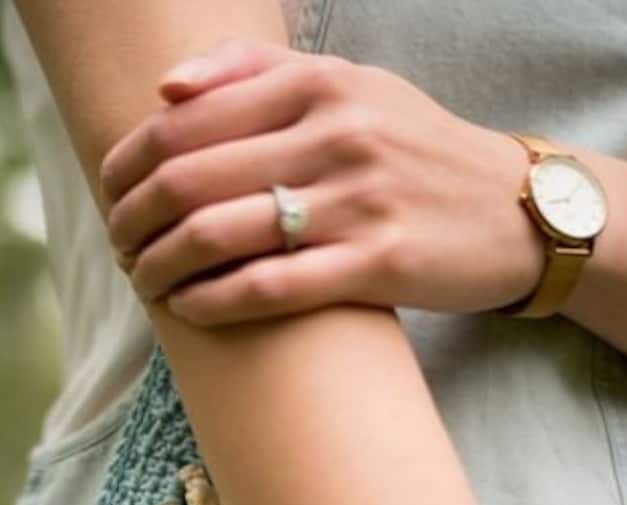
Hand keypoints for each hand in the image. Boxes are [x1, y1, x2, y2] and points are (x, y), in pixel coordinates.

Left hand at [98, 37, 545, 324]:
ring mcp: (357, 201)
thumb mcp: (350, 87)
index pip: (184, 120)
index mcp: (318, 83)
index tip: (111, 195)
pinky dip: (213, 301)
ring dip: (162, 265)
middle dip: (134, 219)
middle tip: (120, 247)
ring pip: (220, 233)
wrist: (514, 209)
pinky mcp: (378, 264)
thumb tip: (167, 92)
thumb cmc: (412, 152)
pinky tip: (187, 309)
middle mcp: (336, 134)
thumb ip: (258, 73)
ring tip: (145, 281)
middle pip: (190, 178)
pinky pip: (269, 287)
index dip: (129, 164)